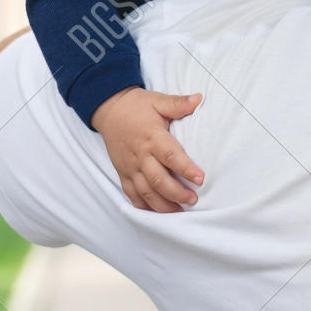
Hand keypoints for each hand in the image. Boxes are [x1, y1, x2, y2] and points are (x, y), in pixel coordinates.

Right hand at [91, 87, 204, 212]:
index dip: (186, 169)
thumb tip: (199, 98)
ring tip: (179, 211)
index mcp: (152, 137)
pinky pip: (131, 194)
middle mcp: (140, 155)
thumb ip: (178, 103)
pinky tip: (156, 212)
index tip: (200, 179)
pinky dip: (143, 206)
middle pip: (158, 180)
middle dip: (177, 193)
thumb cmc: (137, 106)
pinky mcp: (123, 173)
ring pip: (145, 192)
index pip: (171, 156)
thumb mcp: (158, 101)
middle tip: (193, 200)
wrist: (109, 110)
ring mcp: (130, 167)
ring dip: (162, 205)